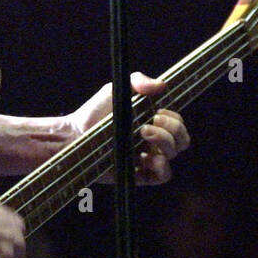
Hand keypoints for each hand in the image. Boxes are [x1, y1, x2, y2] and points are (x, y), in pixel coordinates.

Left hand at [65, 73, 189, 185]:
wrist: (75, 134)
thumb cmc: (95, 112)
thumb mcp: (115, 90)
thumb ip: (138, 82)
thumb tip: (162, 85)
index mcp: (153, 122)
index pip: (178, 124)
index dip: (173, 119)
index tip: (156, 113)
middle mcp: (153, 141)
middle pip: (181, 140)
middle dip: (172, 130)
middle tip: (146, 125)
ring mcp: (147, 158)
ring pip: (173, 156)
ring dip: (164, 144)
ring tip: (142, 135)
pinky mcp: (138, 175)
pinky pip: (163, 176)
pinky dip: (161, 166)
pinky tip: (145, 157)